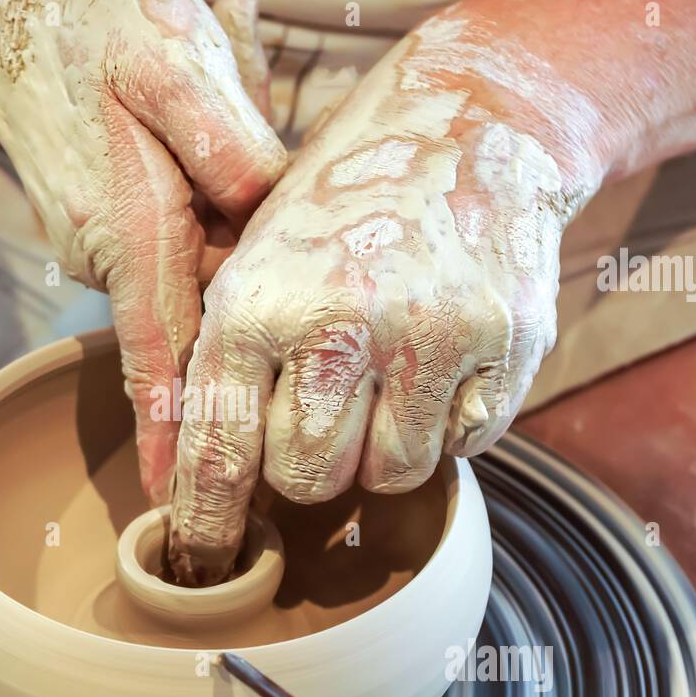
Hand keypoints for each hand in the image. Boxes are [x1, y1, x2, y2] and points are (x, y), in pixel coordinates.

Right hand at [0, 0, 285, 502]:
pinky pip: (166, 251)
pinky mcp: (102, 223)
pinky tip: (214, 193)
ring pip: (182, 282)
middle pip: (188, 324)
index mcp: (129, 230)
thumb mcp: (175, 63)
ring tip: (248, 247)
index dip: (172, 432)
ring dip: (220, 272)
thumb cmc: (96, 23)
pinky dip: (200, 239)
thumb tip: (268, 214)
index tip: (175, 503)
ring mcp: (99, 243)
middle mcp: (107, 255)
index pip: (158, 356)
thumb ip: (228, 146)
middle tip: (271, 396)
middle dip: (229, 348)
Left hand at [167, 25, 593, 582]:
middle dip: (314, 464)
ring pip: (392, 475)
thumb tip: (190, 488)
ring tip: (389, 371)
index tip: (204, 570)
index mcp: (256, 303)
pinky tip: (441, 357)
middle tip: (330, 404)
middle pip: (310, 482)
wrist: (463, 126)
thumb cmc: (341, 208)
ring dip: (385, 445)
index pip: (221, 453)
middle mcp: (340, 324)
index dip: (209, 526)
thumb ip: (224, 368)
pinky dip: (448, 423)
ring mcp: (431, 338)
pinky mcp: (505, 347)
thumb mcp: (253, 263)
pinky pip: (464, 447)